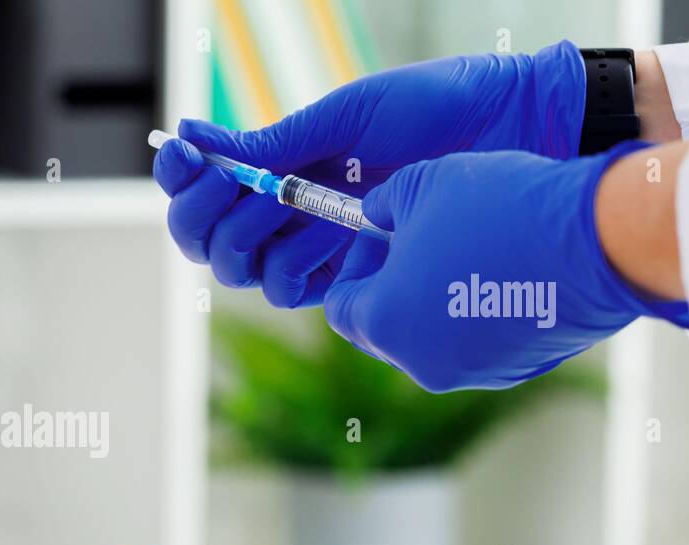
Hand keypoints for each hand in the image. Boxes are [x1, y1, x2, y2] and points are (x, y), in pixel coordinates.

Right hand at [153, 40, 584, 307]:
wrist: (510, 130)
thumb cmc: (433, 109)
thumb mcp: (343, 118)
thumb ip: (270, 145)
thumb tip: (191, 139)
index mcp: (282, 167)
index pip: (204, 188)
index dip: (179, 179)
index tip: (178, 154)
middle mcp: (288, 213)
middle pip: (207, 240)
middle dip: (200, 214)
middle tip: (223, 184)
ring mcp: (315, 247)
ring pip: (241, 270)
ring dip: (244, 236)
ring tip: (282, 202)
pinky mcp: (348, 278)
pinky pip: (292, 290)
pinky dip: (289, 265)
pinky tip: (321, 231)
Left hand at [324, 144, 688, 391]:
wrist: (596, 241)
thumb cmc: (500, 207)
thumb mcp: (424, 183)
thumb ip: (384, 204)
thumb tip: (375, 214)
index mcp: (384, 321)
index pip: (341, 307)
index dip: (354, 267)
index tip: (380, 236)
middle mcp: (418, 361)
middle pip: (383, 327)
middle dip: (392, 285)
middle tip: (417, 242)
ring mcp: (467, 372)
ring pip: (431, 337)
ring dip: (435, 299)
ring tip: (466, 250)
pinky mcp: (512, 371)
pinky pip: (476, 343)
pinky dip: (477, 313)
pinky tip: (503, 271)